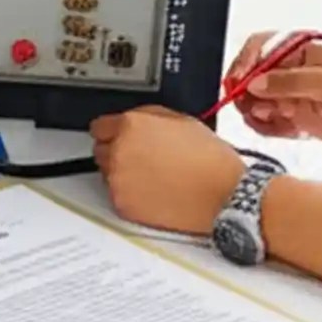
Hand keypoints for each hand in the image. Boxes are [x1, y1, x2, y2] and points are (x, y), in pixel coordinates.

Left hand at [90, 106, 244, 234]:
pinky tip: (153, 191)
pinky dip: (129, 194)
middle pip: (100, 149)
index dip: (111, 131)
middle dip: (116, 151)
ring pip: (107, 173)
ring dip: (122, 173)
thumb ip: (148, 117)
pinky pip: (117, 195)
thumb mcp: (180, 120)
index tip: (116, 136)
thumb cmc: (208, 160)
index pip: (99, 126)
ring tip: (153, 176)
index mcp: (132, 126)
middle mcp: (119, 151)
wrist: (222, 195)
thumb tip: (134, 121)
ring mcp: (118, 180)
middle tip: (141, 158)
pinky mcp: (122, 204)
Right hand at [225, 31, 321, 148]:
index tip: (239, 83)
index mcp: (299, 50)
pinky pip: (263, 120)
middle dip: (247, 93)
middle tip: (250, 108)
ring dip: (256, 112)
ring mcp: (286, 92)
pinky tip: (287, 130)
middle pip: (250, 75)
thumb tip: (255, 83)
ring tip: (276, 119)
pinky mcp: (287, 114)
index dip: (245, 63)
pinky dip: (267, 127)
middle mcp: (288, 68)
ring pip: (252, 100)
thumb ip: (290, 82)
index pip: (259, 47)